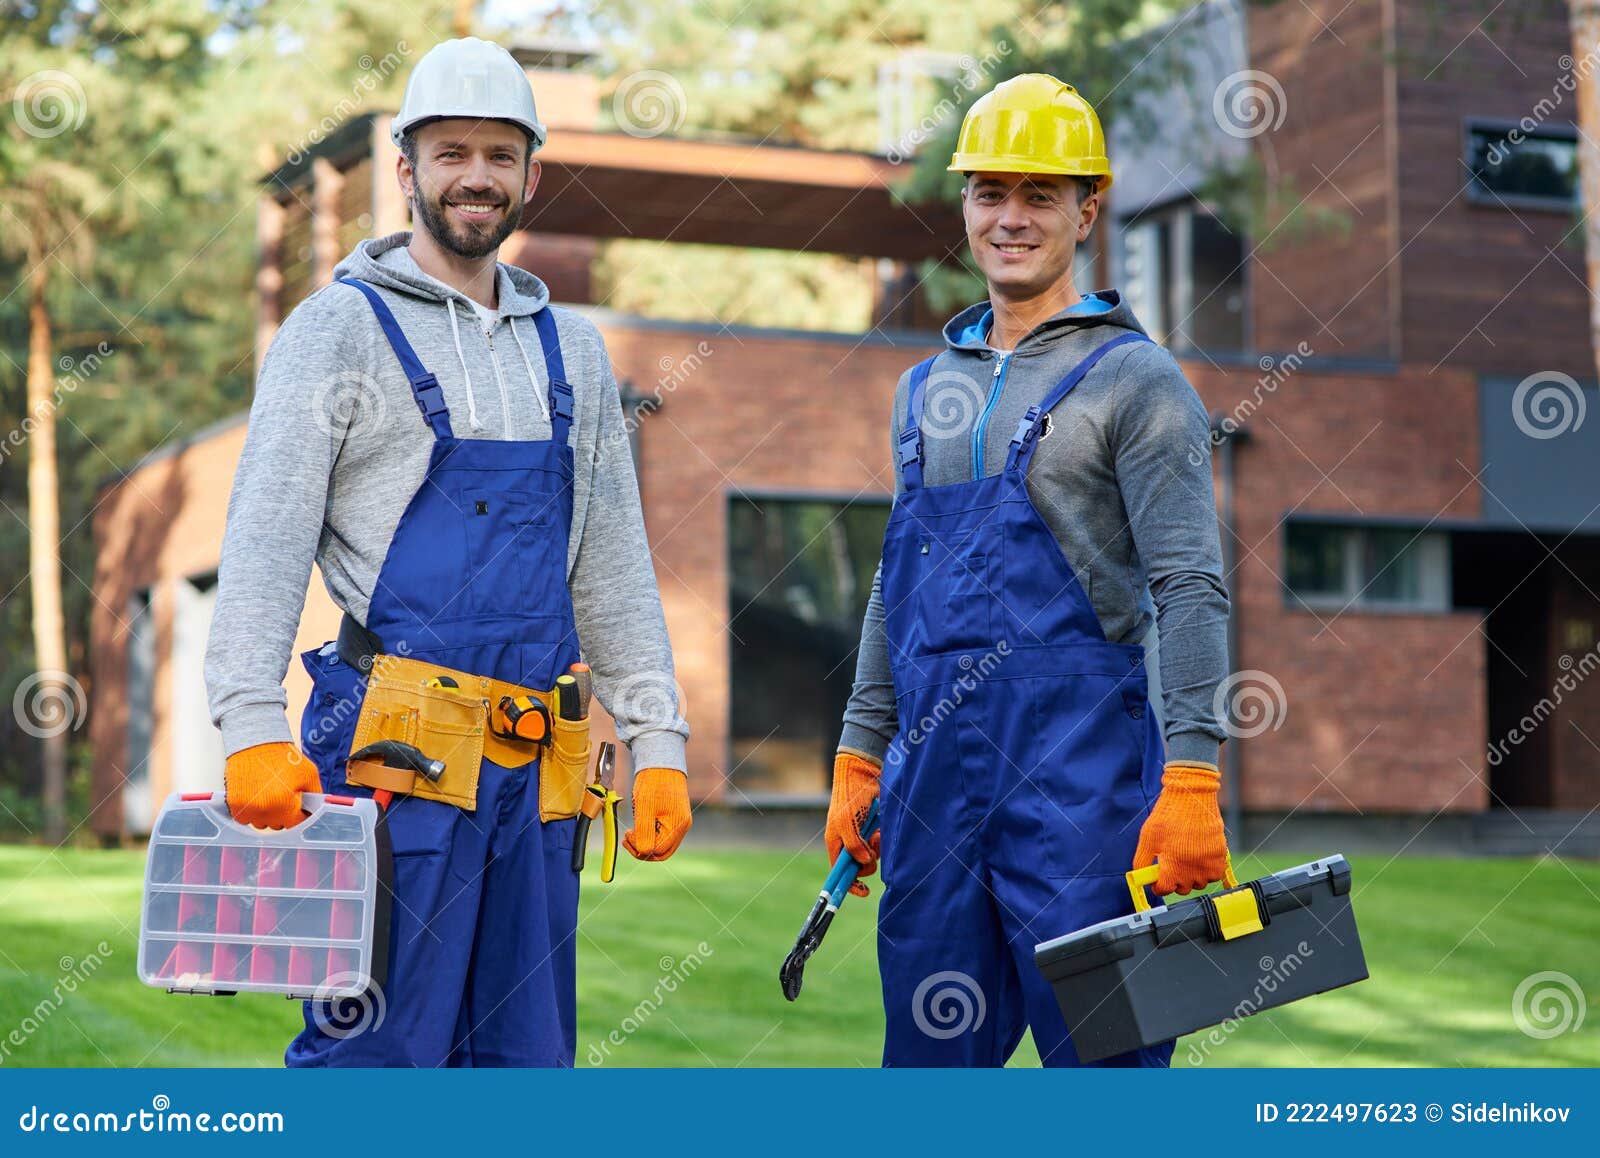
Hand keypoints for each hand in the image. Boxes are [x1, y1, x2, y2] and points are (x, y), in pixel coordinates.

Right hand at [224, 742, 321, 828]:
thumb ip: (314, 795)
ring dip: (265, 814)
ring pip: (260, 824)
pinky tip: (256, 796)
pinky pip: (244, 818)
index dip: (299, 815)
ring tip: (268, 794)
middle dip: (282, 814)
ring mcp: (248, 809)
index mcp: (285, 804)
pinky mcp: (234, 805)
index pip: (296, 824)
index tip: (298, 809)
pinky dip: (250, 811)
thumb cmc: (281, 757)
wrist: (256, 743)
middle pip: (278, 825)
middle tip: (282, 796)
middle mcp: (265, 810)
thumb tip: (315, 811)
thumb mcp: (309, 773)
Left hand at [623, 767, 691, 860]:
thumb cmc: (653, 782)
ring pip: (662, 844)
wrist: (661, 762)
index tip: (627, 834)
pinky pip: (662, 834)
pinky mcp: (674, 817)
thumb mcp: (644, 808)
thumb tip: (643, 852)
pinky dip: (650, 833)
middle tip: (628, 838)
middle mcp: (682, 826)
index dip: (640, 848)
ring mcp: (679, 822)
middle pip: (662, 852)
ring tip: (633, 830)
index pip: (658, 851)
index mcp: (677, 825)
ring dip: (646, 841)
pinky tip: (640, 823)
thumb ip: (644, 832)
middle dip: (643, 849)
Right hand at [826, 752, 881, 896]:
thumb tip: (865, 863)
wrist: (863, 774)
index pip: (839, 872)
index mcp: (835, 843)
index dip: (849, 885)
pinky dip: (882, 839)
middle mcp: (847, 841)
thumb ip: (854, 846)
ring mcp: (861, 834)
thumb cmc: (850, 798)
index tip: (864, 892)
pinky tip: (881, 828)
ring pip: (872, 855)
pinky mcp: (874, 827)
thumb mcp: (847, 824)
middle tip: (872, 849)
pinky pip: (880, 842)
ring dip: (877, 849)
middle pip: (859, 865)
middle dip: (868, 862)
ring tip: (877, 833)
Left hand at [1132, 761, 1228, 896]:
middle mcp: (1192, 869)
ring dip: (1192, 877)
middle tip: (1171, 866)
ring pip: (1200, 883)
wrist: (1191, 796)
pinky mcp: (1220, 855)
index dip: (1158, 885)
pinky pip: (1215, 875)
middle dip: (1175, 881)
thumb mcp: (1147, 837)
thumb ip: (1142, 861)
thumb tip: (1141, 878)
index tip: (1157, 879)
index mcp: (1172, 866)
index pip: (1164, 889)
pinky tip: (1199, 859)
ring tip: (1185, 860)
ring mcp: (1208, 863)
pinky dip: (1208, 871)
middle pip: (1182, 888)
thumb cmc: (1167, 815)